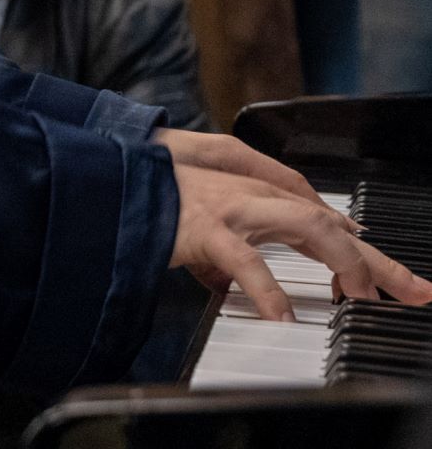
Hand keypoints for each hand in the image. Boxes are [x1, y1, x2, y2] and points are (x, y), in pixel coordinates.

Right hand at [159, 128, 431, 319]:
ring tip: (361, 299)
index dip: (356, 245)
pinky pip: (249, 262)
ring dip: (345, 261)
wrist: (100, 180)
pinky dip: (270, 292)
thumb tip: (228, 286)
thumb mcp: (192, 225)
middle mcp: (248, 192)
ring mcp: (231, 206)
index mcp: (247, 191)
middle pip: (331, 221)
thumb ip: (216, 252)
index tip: (381, 272)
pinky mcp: (206, 226)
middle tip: (415, 292)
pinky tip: (284, 320)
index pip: (319, 216)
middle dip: (378, 259)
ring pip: (309, 224)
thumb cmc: (141, 197)